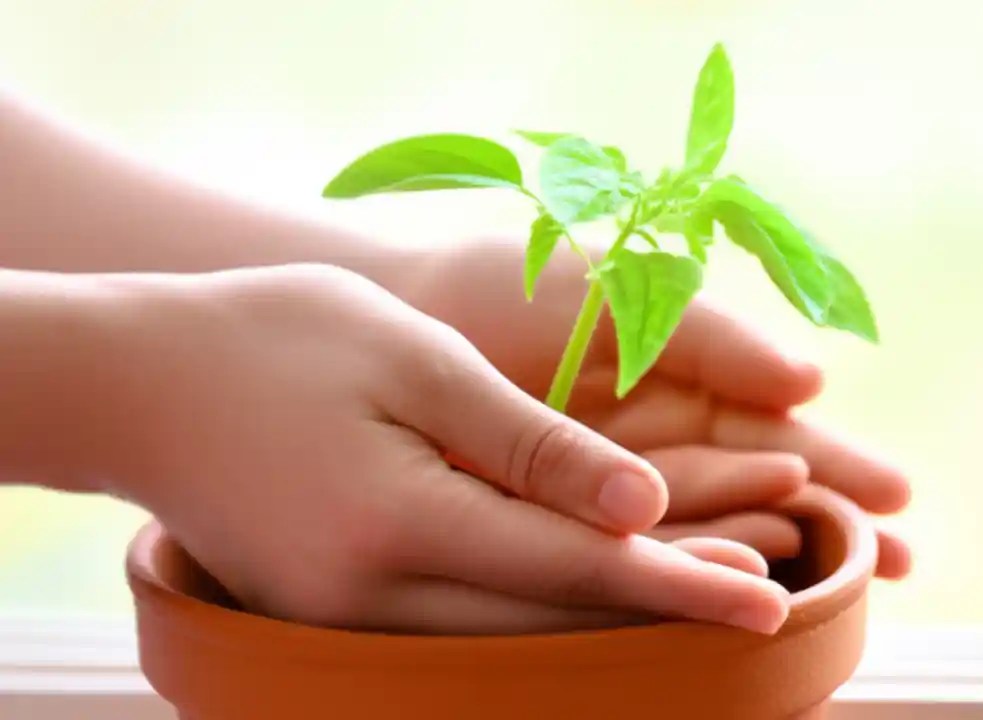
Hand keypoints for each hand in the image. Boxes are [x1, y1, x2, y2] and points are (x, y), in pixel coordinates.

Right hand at [98, 264, 789, 633]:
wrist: (140, 383)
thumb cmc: (278, 340)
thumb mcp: (415, 362)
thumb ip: (531, 441)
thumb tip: (641, 505)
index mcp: (401, 522)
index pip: (574, 569)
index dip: (681, 580)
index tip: (773, 592)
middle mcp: (375, 599)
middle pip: (556, 622)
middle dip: (667, 606)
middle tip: (772, 584)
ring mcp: (350, 621)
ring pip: (517, 638)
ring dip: (618, 613)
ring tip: (714, 576)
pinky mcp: (340, 616)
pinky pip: (468, 626)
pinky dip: (548, 607)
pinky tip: (602, 579)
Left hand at [397, 239, 911, 578]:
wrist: (402, 316)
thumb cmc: (512, 287)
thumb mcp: (623, 293)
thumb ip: (711, 335)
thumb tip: (811, 378)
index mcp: (682, 377)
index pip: (777, 428)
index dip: (838, 463)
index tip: (899, 498)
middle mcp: (658, 441)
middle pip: (762, 490)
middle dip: (829, 523)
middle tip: (899, 563)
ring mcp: (614, 488)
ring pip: (712, 531)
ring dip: (778, 556)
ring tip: (850, 590)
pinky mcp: (566, 523)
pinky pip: (637, 557)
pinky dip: (692, 573)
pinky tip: (746, 589)